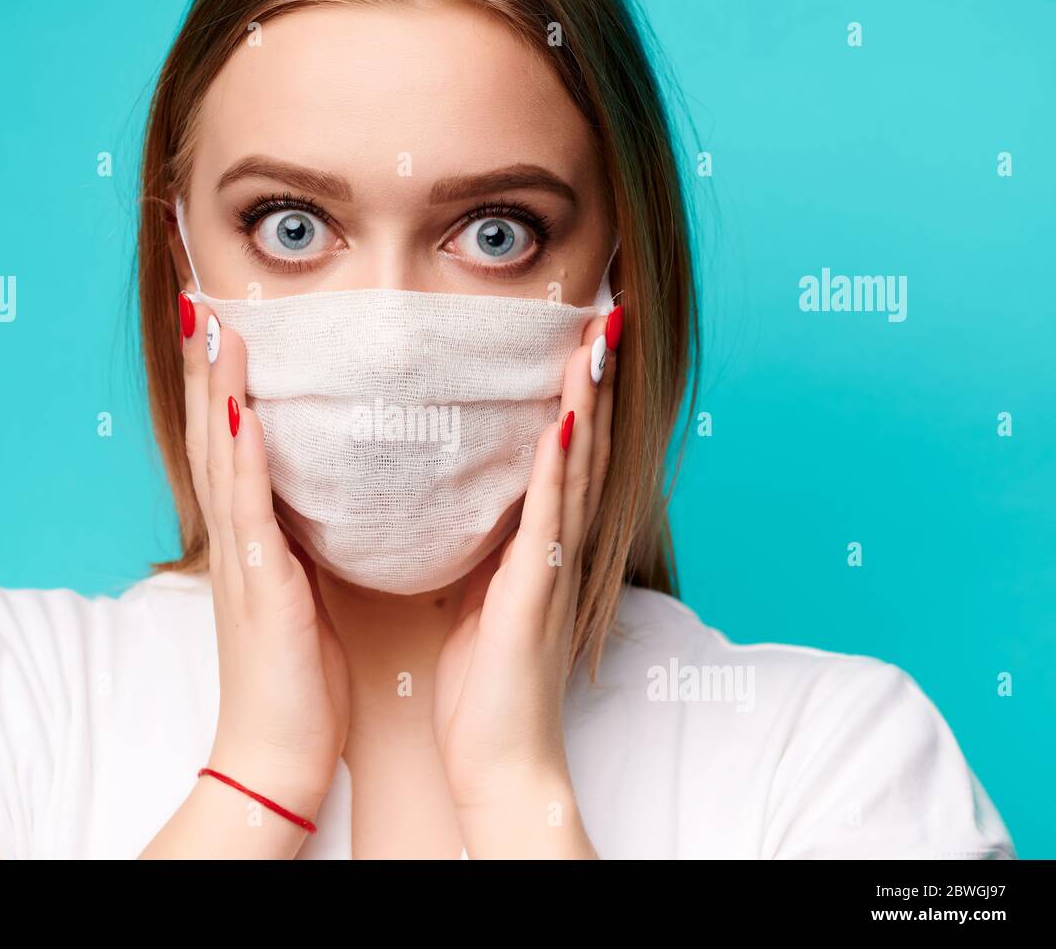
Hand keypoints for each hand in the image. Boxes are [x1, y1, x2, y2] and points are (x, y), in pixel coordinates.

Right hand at [181, 297, 349, 818]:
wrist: (280, 748)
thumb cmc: (299, 673)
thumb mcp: (302, 588)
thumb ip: (299, 536)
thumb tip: (319, 493)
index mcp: (251, 533)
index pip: (233, 436)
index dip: (227, 375)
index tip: (226, 315)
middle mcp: (236, 535)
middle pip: (214, 428)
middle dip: (209, 358)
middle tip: (199, 289)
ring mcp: (241, 557)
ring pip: (221, 454)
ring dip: (218, 386)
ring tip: (214, 320)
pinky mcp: (258, 585)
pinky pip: (246, 507)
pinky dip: (241, 453)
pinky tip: (243, 407)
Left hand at [433, 306, 620, 853]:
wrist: (497, 758)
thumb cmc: (483, 685)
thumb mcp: (475, 597)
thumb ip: (480, 548)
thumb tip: (458, 505)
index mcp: (539, 544)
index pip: (562, 450)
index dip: (574, 390)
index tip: (578, 333)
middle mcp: (558, 545)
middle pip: (583, 442)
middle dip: (594, 375)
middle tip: (607, 309)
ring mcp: (554, 565)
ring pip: (577, 465)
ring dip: (588, 399)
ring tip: (597, 337)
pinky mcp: (536, 591)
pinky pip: (550, 517)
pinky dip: (560, 467)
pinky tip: (564, 420)